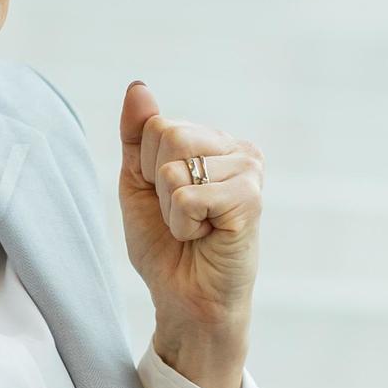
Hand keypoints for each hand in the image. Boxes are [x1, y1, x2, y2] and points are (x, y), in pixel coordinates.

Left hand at [118, 81, 262, 387]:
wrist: (186, 300)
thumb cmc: (167, 247)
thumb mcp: (139, 184)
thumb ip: (136, 136)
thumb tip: (138, 87)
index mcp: (214, 142)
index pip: (158, 125)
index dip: (147, 169)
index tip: (166, 200)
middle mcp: (239, 150)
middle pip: (168, 134)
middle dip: (157, 184)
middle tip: (181, 217)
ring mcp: (250, 172)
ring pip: (176, 166)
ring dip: (171, 209)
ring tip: (195, 229)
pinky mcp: (250, 200)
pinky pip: (188, 196)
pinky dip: (184, 224)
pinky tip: (206, 237)